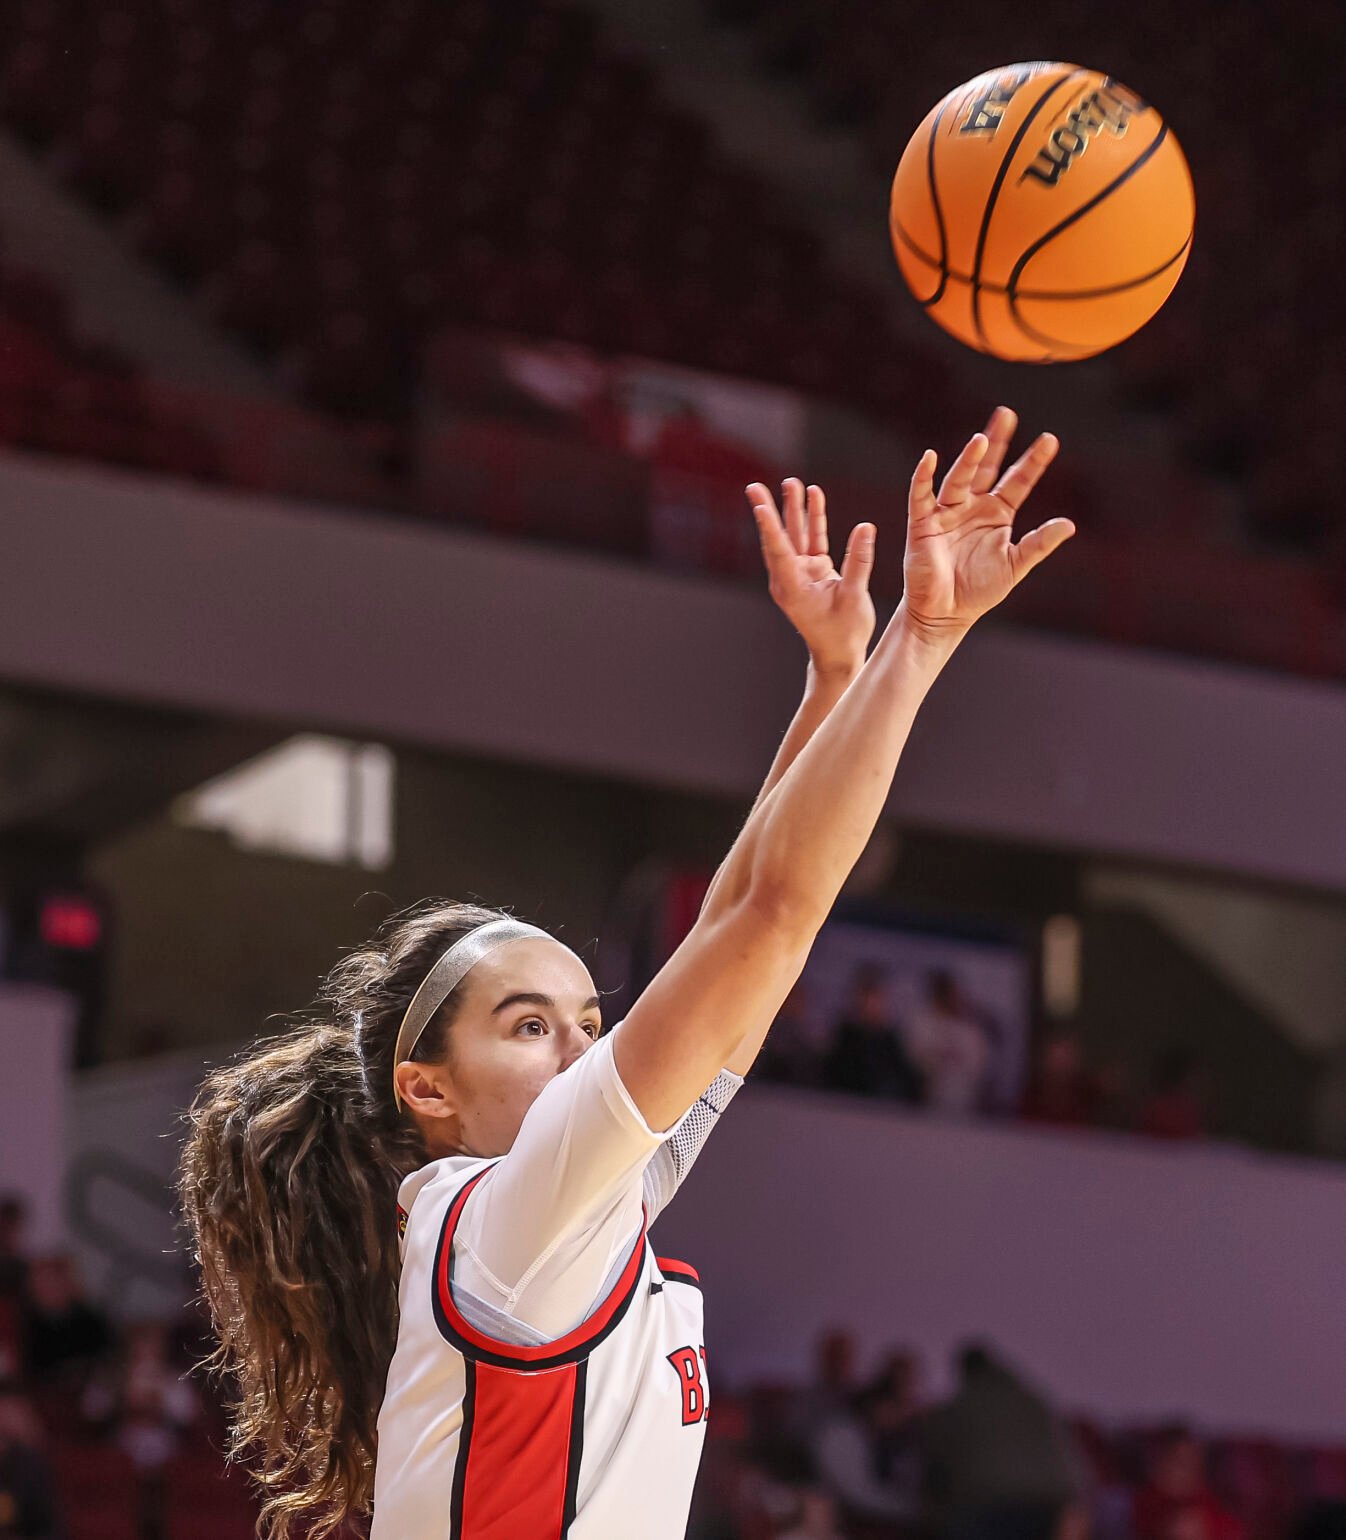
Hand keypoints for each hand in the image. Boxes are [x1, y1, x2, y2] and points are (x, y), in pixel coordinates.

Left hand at [744, 476, 875, 673]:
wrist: (840, 655)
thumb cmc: (843, 634)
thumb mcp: (854, 598)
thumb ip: (858, 562)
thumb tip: (865, 528)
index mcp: (793, 587)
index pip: (779, 550)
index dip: (769, 526)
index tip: (758, 504)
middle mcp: (791, 578)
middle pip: (779, 538)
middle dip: (770, 510)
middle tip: (754, 486)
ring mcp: (801, 573)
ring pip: (796, 536)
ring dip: (793, 510)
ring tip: (791, 483)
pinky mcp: (814, 571)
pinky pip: (812, 541)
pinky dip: (814, 521)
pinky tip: (813, 497)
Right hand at [902, 405, 1074, 640]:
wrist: (945, 614)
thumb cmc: (978, 591)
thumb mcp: (1015, 565)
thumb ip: (1039, 544)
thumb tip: (1069, 525)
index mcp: (997, 514)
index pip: (1018, 481)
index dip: (1033, 462)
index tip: (1050, 440)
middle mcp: (972, 507)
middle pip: (987, 467)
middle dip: (997, 442)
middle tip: (1007, 415)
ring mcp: (947, 513)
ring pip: (959, 479)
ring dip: (969, 460)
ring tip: (981, 440)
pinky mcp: (923, 524)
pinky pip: (921, 496)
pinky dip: (923, 477)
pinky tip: (929, 458)